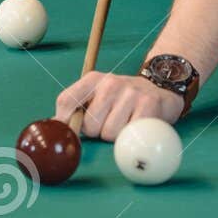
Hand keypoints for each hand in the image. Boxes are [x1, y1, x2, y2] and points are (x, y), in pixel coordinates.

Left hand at [56, 72, 183, 140]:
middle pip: (89, 125)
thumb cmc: (124, 100)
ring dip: (116, 138)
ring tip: (125, 125)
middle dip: (97, 132)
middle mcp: (110, 82)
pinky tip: (137, 127)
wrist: (161, 89)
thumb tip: (55, 128)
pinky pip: (130, 135)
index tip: (71, 131)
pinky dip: (132, 138)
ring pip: (109, 133)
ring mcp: (131, 93)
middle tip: (110, 124)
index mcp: (93, 79)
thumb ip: (77, 109)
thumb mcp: (99, 96)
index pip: (66, 101)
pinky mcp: (149, 105)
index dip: (64, 121)